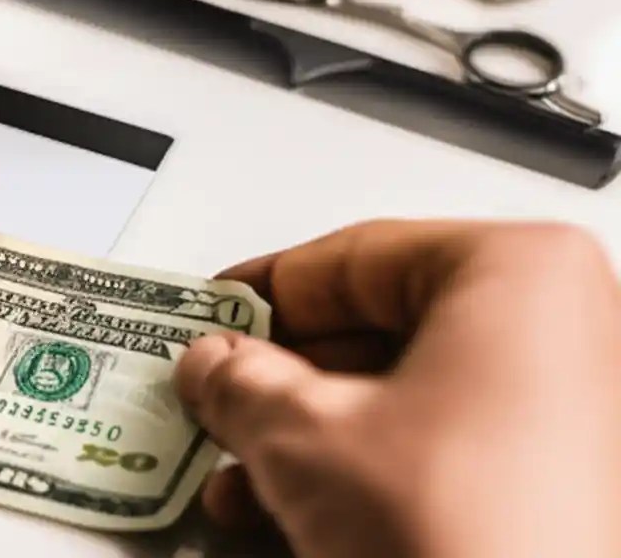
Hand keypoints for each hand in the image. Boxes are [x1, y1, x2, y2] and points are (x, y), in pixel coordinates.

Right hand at [176, 220, 620, 557]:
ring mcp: (579, 412)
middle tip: (218, 400)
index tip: (208, 319)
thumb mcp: (305, 438)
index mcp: (522, 275)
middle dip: (282, 380)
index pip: (352, 257)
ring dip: (311, 437)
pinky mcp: (572, 485)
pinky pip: (451, 449)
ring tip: (243, 474)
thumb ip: (240, 382)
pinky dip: (371, 472)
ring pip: (411, 396)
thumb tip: (215, 366)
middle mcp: (569, 332)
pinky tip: (302, 512)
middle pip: (382, 330)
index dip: (261, 294)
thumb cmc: (471, 539)